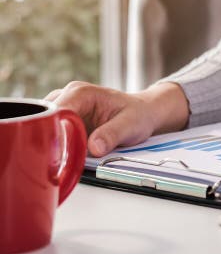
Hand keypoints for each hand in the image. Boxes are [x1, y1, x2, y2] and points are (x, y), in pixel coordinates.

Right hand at [45, 81, 189, 157]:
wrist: (142, 113)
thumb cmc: (138, 115)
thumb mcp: (131, 125)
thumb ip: (113, 134)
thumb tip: (94, 148)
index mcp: (81, 92)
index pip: (57, 111)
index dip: (54, 131)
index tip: (57, 151)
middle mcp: (67, 97)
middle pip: (45, 118)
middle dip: (49, 139)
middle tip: (56, 160)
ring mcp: (63, 109)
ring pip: (44, 126)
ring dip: (50, 143)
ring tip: (59, 160)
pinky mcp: (63, 121)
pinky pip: (51, 133)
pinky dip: (54, 145)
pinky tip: (61, 157)